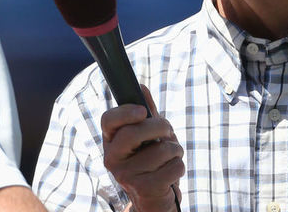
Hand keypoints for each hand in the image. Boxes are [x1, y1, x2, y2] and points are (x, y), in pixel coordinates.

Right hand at [101, 86, 183, 211]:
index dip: (125, 112)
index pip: (108, 120)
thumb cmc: (152, 162)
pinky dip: (179, 166)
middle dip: (160, 126)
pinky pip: (173, 166)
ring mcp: (126, 176)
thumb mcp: (148, 136)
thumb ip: (146, 112)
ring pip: (161, 149)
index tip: (143, 111)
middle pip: (133, 132)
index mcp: (111, 142)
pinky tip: (171, 173)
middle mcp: (112, 159)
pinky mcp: (144, 189)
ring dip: (175, 149)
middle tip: (168, 131)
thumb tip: (141, 87)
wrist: (154, 199)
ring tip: (170, 156)